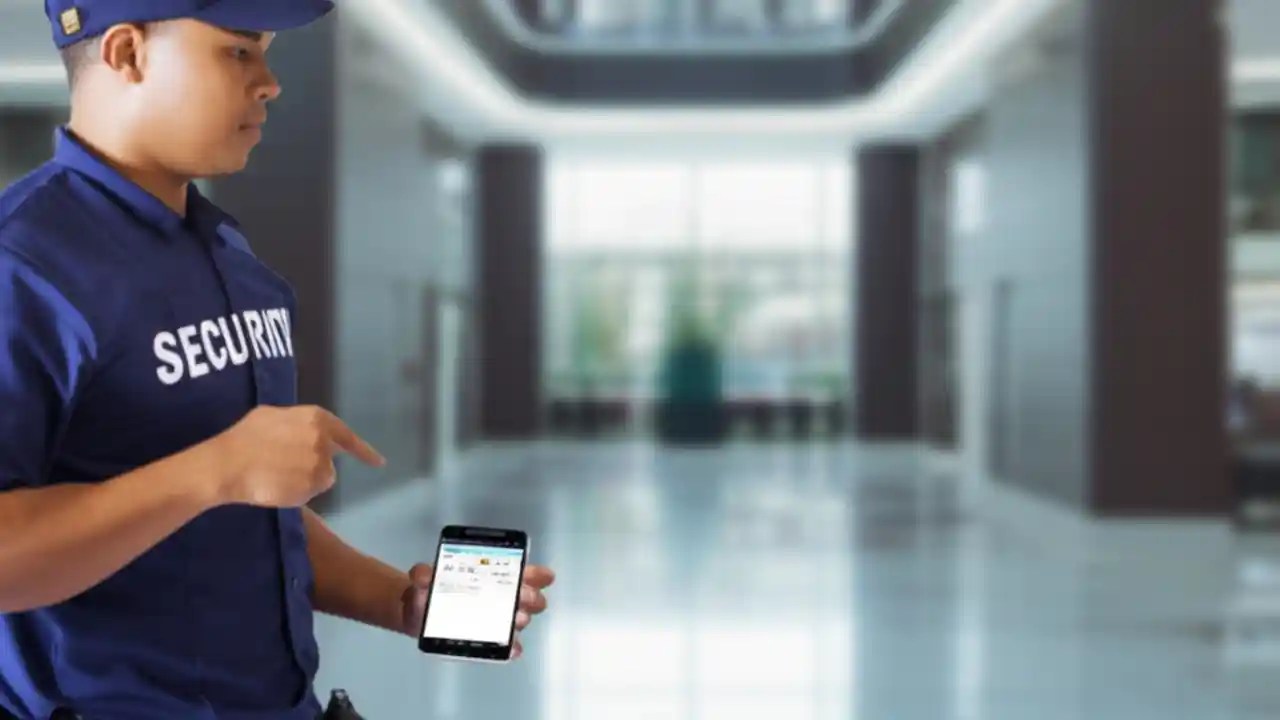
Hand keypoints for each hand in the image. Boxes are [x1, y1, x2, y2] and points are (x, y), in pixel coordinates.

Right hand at [209, 406, 384, 508]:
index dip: (364, 452)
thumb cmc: (246, 436)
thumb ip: (299, 423)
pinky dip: (298, 493)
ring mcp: (320, 465)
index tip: (379, 463)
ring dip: (306, 479)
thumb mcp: (274, 416)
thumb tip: (305, 430)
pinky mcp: (312, 487)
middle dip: (313, 464)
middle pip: (330, 460)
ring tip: (277, 474)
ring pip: (320, 479)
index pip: (348, 437)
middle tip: (286, 466)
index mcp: (317, 419)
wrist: (229, 463)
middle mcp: (324, 441)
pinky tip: (277, 485)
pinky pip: (310, 493)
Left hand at [400, 563, 556, 658]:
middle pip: (529, 596)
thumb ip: (423, 574)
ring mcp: (499, 619)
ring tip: (515, 618)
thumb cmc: (432, 590)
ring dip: (520, 618)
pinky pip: (509, 645)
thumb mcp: (425, 577)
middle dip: (528, 595)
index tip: (542, 576)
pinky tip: (511, 647)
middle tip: (520, 596)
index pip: (523, 571)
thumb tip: (421, 576)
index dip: (535, 573)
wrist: (420, 613)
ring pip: (522, 618)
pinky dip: (512, 646)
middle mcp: (503, 596)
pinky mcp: (491, 640)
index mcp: (494, 575)